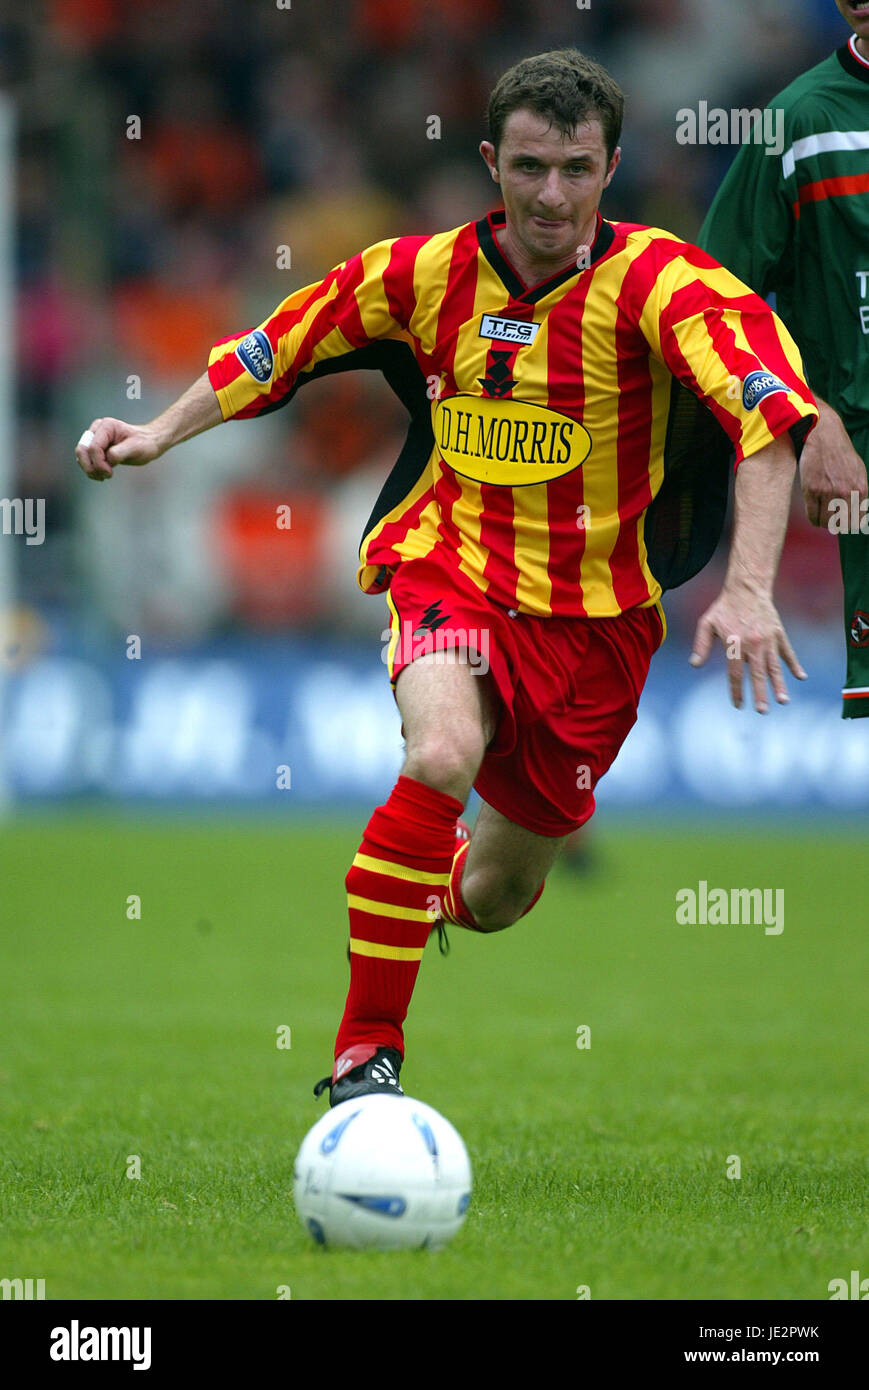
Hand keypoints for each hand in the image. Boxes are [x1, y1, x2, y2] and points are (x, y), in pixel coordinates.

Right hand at [74, 418, 161, 480]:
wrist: (149, 443)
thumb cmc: (144, 444)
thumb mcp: (136, 448)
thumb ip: (119, 453)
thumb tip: (107, 459)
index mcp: (106, 426)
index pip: (94, 447)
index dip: (99, 463)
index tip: (110, 473)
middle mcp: (97, 429)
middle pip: (82, 450)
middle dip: (90, 466)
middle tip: (103, 477)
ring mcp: (95, 437)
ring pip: (82, 456)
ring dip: (90, 469)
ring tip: (104, 476)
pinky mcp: (95, 446)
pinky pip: (86, 459)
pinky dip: (92, 469)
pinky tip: (102, 475)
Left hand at [690, 585, 805, 712]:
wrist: (747, 587)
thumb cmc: (724, 608)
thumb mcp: (706, 624)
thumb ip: (701, 645)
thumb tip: (694, 665)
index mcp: (734, 644)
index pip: (735, 674)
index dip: (736, 691)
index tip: (738, 705)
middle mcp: (753, 644)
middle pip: (757, 674)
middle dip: (760, 694)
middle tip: (763, 711)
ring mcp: (768, 640)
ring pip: (774, 666)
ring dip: (779, 685)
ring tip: (783, 701)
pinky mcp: (779, 634)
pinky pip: (788, 652)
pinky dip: (794, 664)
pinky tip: (801, 677)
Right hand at [799, 401, 866, 526]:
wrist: (824, 435)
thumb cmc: (840, 453)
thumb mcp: (858, 471)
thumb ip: (859, 492)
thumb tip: (858, 512)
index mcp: (860, 489)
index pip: (856, 521)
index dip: (848, 524)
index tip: (842, 519)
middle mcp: (846, 492)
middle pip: (840, 525)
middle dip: (835, 524)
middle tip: (830, 518)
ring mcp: (828, 491)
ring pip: (825, 523)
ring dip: (823, 522)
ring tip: (821, 514)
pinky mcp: (812, 489)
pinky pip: (812, 516)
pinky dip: (813, 518)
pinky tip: (813, 511)